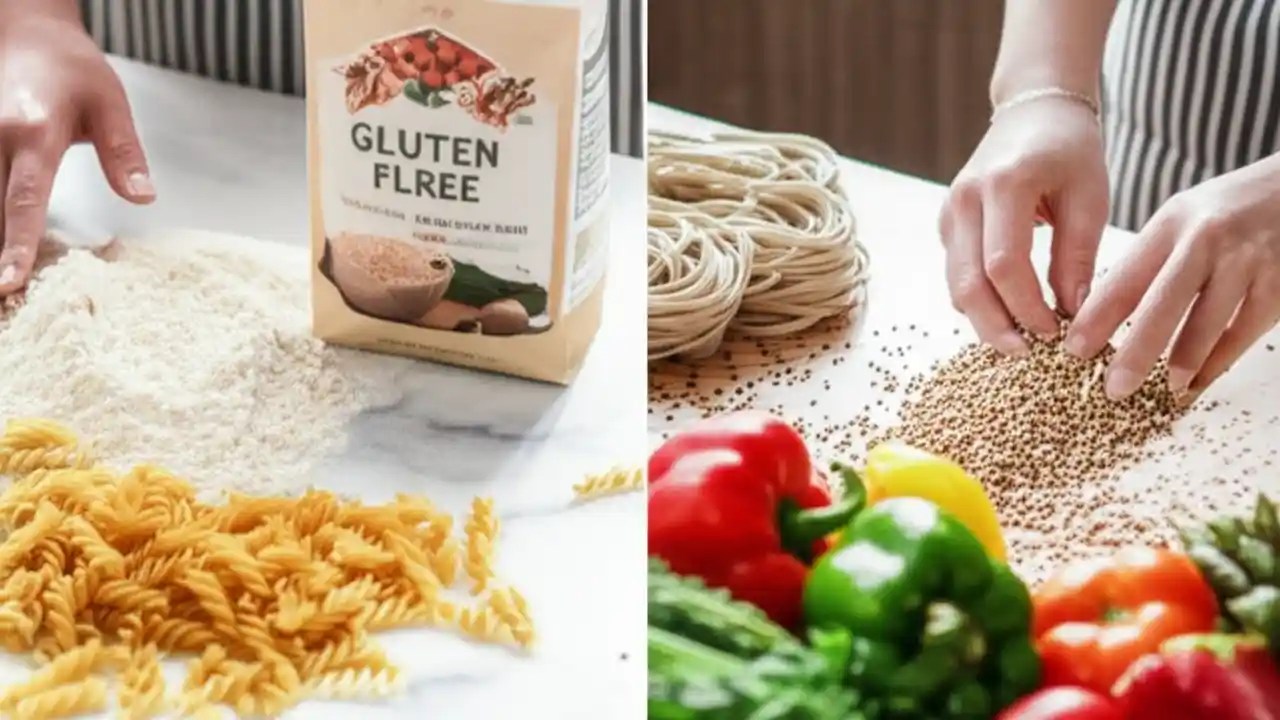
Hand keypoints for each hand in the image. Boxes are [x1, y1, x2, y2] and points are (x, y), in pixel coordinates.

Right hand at [0, 7, 153, 292]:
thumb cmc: (72, 68)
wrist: (30, 35)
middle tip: (6, 304)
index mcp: (33, 132)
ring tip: (7, 291)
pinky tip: (5, 257)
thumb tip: (143, 197)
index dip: (17, 243)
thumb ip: (124, 153)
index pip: (25, 198)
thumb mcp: (110, 103)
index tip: (11, 280)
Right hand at [939, 97, 1109, 354]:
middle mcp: (965, 200)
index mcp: (1004, 185)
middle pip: (966, 283)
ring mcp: (949, 212)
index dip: (1026, 307)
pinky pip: (956, 273)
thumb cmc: (1070, 150)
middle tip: (1026, 355)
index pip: (1004, 264)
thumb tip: (1074, 314)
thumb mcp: (1089, 198)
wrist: (1033, 110)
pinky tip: (1008, 314)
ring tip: (1020, 341)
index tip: (1054, 332)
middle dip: (995, 326)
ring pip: (955, 284)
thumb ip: (1078, 256)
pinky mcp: (947, 224)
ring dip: (984, 319)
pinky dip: (979, 300)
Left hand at [1065, 156, 1279, 399]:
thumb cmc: (1232, 210)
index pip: (1126, 276)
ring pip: (1208, 323)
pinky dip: (1220, 361)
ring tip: (1165, 390)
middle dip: (1136, 350)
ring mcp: (1247, 260)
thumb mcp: (1185, 218)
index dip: (1097, 317)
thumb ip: (1152, 261)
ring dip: (1184, 361)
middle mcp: (1207, 238)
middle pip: (1164, 303)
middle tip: (1114, 388)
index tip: (1073, 349)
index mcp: (1172, 223)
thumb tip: (1102, 316)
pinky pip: (1244, 331)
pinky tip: (1200, 382)